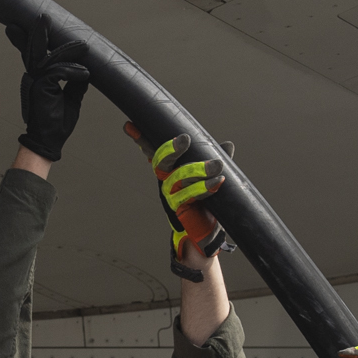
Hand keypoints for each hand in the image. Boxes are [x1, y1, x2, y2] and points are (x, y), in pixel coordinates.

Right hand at [5, 19, 92, 162]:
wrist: (48, 141)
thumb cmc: (56, 123)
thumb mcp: (71, 100)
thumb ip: (75, 84)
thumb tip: (84, 72)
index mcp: (39, 79)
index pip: (38, 55)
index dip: (39, 41)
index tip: (41, 26)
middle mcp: (34, 78)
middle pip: (34, 50)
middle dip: (37, 33)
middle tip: (40, 18)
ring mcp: (36, 82)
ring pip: (47, 57)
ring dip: (66, 49)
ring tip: (80, 44)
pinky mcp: (42, 88)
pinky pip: (59, 72)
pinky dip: (73, 71)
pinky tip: (84, 74)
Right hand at [146, 134, 229, 276]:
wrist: (205, 232)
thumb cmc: (204, 202)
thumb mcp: (210, 177)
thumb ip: (215, 159)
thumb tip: (227, 145)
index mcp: (170, 170)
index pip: (154, 152)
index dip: (141, 139)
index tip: (130, 125)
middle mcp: (166, 180)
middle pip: (161, 161)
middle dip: (170, 149)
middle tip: (184, 139)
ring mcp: (170, 194)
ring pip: (178, 177)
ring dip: (198, 169)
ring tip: (217, 164)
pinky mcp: (179, 208)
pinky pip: (189, 195)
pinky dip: (205, 187)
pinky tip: (218, 181)